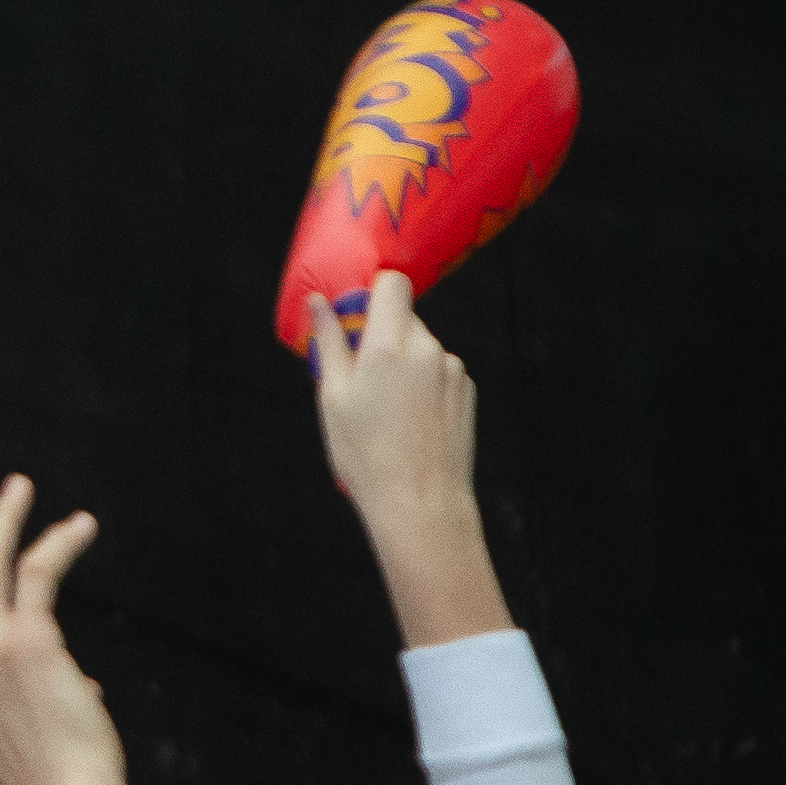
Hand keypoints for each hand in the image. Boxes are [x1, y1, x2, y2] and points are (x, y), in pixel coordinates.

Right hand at [307, 274, 510, 647]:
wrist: (420, 501)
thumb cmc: (366, 455)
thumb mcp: (333, 398)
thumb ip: (330, 342)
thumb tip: (319, 303)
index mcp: (387, 346)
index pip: (392, 283)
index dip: (373, 291)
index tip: (357, 316)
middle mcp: (426, 349)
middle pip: (403, 317)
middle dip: (381, 335)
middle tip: (361, 377)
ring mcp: (451, 369)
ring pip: (420, 346)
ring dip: (403, 362)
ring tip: (388, 409)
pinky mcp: (466, 389)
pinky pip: (438, 370)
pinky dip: (423, 383)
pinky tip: (411, 419)